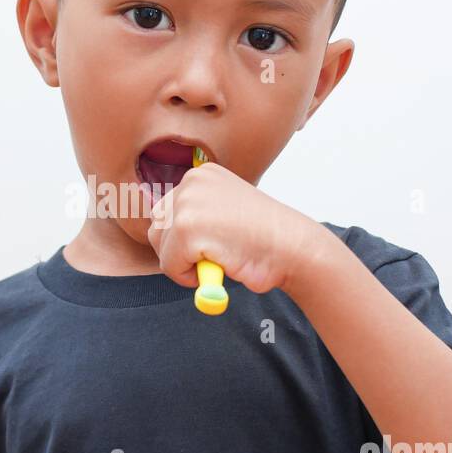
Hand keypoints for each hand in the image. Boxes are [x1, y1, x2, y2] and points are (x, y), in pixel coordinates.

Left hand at [145, 161, 326, 295]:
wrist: (294, 246)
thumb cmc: (265, 238)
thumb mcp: (227, 211)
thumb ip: (198, 215)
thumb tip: (161, 233)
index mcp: (201, 174)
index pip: (167, 211)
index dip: (186, 238)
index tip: (214, 243)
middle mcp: (190, 181)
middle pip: (157, 227)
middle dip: (178, 249)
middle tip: (212, 257)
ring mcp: (186, 203)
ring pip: (161, 248)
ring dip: (185, 264)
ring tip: (219, 259)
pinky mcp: (186, 228)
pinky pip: (170, 266)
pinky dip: (189, 277)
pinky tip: (220, 265)